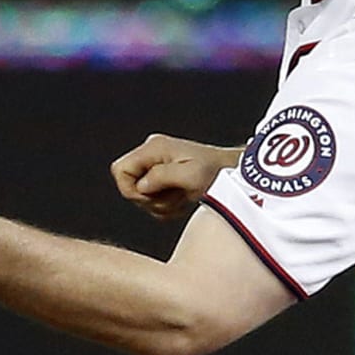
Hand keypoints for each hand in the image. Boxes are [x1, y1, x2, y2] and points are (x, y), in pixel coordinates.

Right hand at [110, 134, 242, 220]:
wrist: (234, 172)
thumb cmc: (217, 171)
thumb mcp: (191, 175)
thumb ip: (163, 177)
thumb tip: (142, 186)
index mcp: (154, 148)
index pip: (120, 170)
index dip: (131, 189)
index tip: (153, 196)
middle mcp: (152, 154)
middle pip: (129, 185)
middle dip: (150, 199)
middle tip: (175, 197)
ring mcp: (157, 165)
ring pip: (141, 196)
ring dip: (161, 204)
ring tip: (183, 197)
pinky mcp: (164, 177)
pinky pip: (153, 199)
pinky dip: (167, 206)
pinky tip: (184, 199)